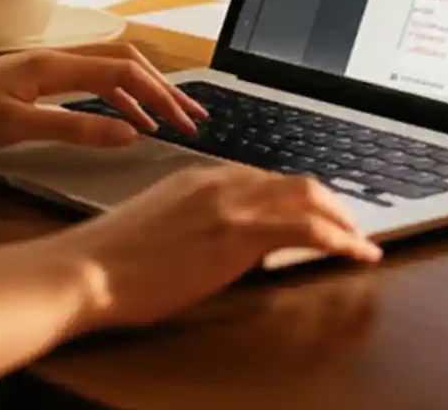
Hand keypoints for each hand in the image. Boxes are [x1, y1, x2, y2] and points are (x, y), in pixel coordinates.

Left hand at [0, 44, 207, 151]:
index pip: (124, 75)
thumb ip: (74, 129)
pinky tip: (122, 118)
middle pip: (125, 63)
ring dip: (143, 91)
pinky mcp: (33, 78)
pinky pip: (89, 80)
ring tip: (169, 118)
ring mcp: (43, 66)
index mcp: (54, 64)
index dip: (160, 98)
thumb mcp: (13, 127)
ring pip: (109, 69)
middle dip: (163, 88)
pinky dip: (116, 96)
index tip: (185, 125)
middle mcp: (54, 57)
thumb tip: (131, 133)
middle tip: (192, 117)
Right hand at [50, 163, 381, 331]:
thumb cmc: (109, 263)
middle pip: (296, 183)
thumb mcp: (160, 230)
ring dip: (343, 221)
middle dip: (332, 205)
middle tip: (351, 229)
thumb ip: (195, 225)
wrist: (85, 271)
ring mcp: (230, 204)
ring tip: (362, 243)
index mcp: (201, 178)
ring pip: (308, 199)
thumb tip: (222, 245)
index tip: (319, 216)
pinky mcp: (237, 232)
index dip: (301, 201)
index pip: (267, 181)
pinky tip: (356, 254)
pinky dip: (340, 239)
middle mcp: (220, 181)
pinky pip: (306, 230)